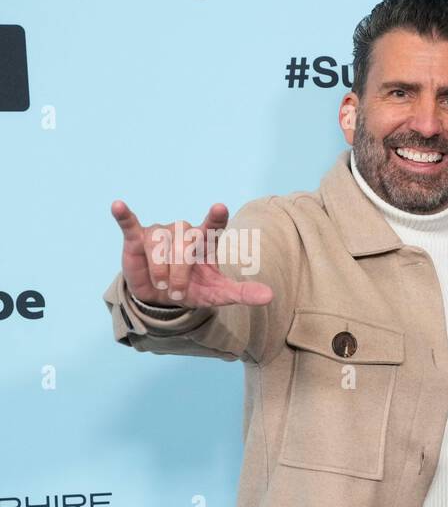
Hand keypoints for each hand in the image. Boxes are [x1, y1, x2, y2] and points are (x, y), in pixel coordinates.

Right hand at [112, 200, 273, 307]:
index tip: (219, 208)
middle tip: (176, 291)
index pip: (212, 226)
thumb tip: (269, 296)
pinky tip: (118, 206)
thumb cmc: (193, 290)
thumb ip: (242, 293)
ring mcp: (161, 234)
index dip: (215, 217)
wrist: (162, 299)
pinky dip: (125, 216)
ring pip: (160, 244)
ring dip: (160, 268)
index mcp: (205, 243)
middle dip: (180, 271)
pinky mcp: (137, 239)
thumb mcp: (218, 295)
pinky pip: (131, 225)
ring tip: (161, 284)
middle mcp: (184, 233)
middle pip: (184, 243)